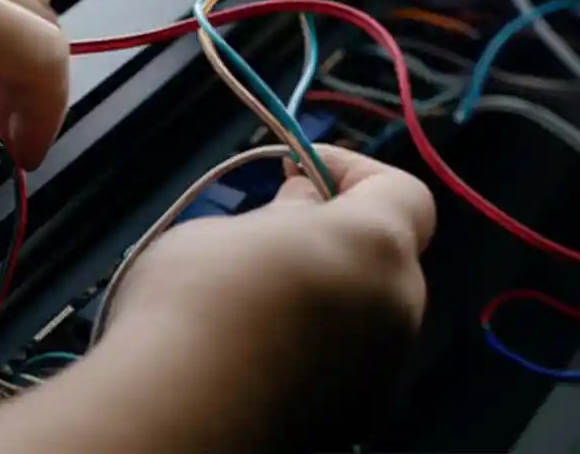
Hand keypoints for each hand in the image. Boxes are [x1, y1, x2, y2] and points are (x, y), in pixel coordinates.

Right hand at [102, 146, 435, 446]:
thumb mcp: (223, 230)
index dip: (353, 171)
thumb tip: (302, 207)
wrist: (177, 409)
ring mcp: (381, 368)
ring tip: (247, 298)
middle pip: (383, 256)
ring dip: (323, 295)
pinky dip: (312, 347)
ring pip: (364, 312)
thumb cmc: (193, 303)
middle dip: (332, 238)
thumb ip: (281, 215)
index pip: (403, 191)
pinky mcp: (355, 414)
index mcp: (373, 245)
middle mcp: (396, 307)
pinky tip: (252, 348)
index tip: (301, 168)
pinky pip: (345, 361)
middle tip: (265, 232)